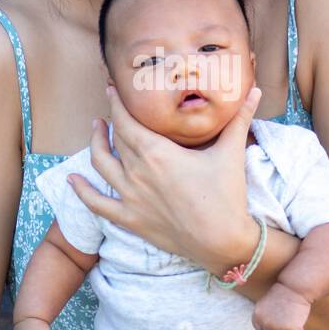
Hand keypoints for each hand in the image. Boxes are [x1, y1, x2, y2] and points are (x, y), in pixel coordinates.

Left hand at [65, 83, 262, 267]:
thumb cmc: (227, 196)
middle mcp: (137, 172)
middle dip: (109, 119)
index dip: (116, 102)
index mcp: (157, 152)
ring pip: (101, 165)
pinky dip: (82, 191)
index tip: (112, 88)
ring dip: (95, 145)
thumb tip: (257, 91)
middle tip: (110, 105)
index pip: (127, 120)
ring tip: (96, 130)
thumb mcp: (231, 152)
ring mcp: (130, 197)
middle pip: (114, 139)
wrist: (222, 241)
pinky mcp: (130, 220)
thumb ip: (240, 119)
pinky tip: (72, 180)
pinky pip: (97, 204)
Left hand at [251, 283, 311, 329]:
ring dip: (288, 328)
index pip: (260, 327)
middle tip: (286, 312)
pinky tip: (298, 319)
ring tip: (292, 314)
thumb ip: (265, 316)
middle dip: (280, 325)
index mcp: (257, 316)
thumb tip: (268, 327)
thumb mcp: (266, 303)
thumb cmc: (283, 292)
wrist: (295, 287)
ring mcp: (277, 328)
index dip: (270, 321)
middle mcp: (265, 323)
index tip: (276, 314)